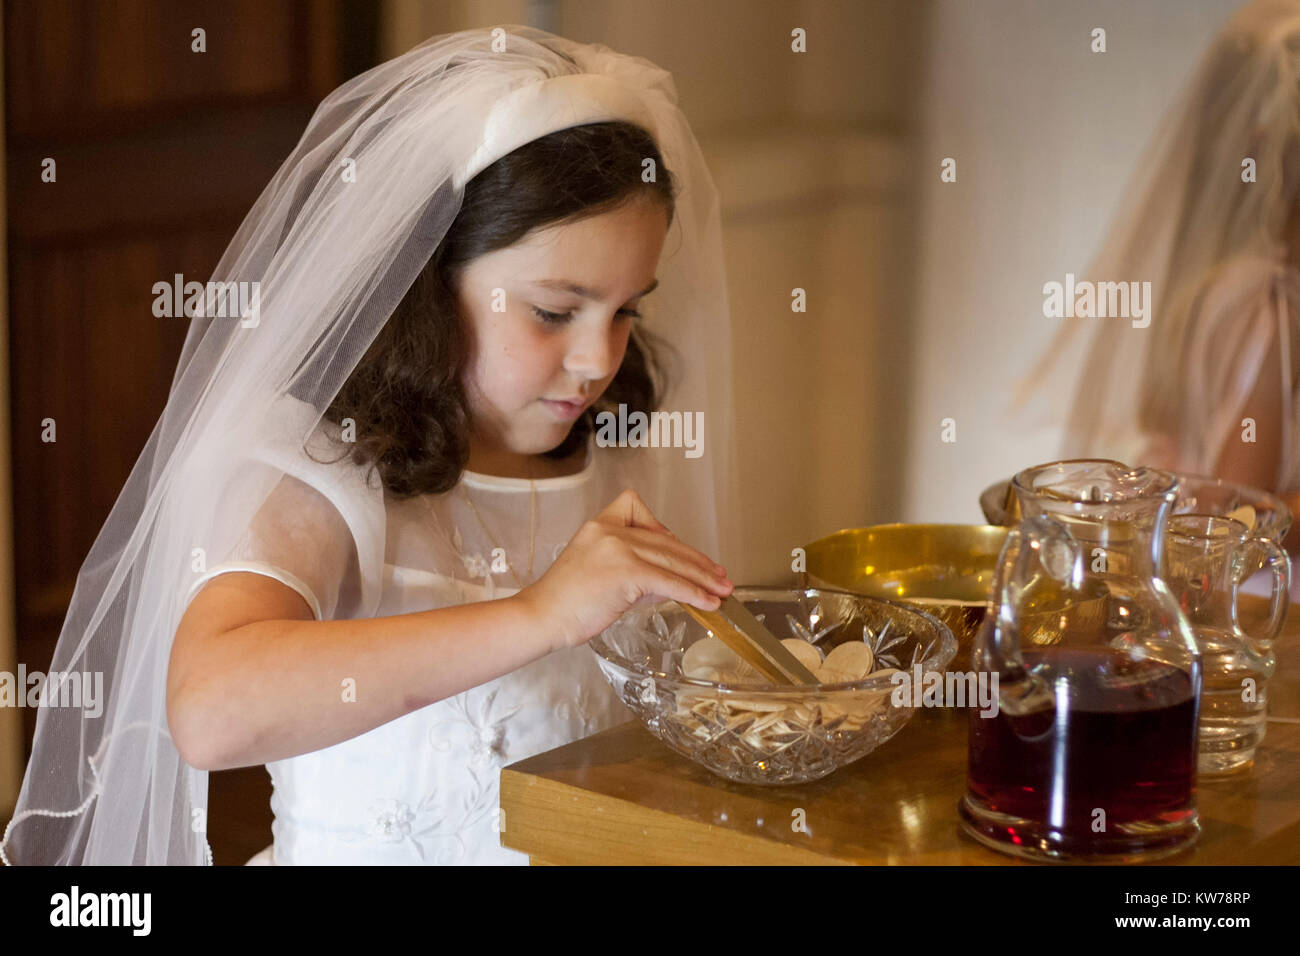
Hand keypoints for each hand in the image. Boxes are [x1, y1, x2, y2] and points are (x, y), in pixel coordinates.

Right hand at [519, 488, 731, 649]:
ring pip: (672, 560)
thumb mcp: (602, 574)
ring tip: (723, 590)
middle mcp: (610, 530)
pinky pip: (669, 581)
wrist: (543, 616)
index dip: (661, 529)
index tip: (675, 550)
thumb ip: (636, 571)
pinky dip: (693, 593)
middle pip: (666, 541)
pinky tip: (709, 602)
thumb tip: (672, 584)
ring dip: (703, 577)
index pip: (637, 506)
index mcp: (599, 523)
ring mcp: (618, 548)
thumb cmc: (566, 601)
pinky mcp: (626, 571)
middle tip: (720, 575)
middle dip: (697, 561)